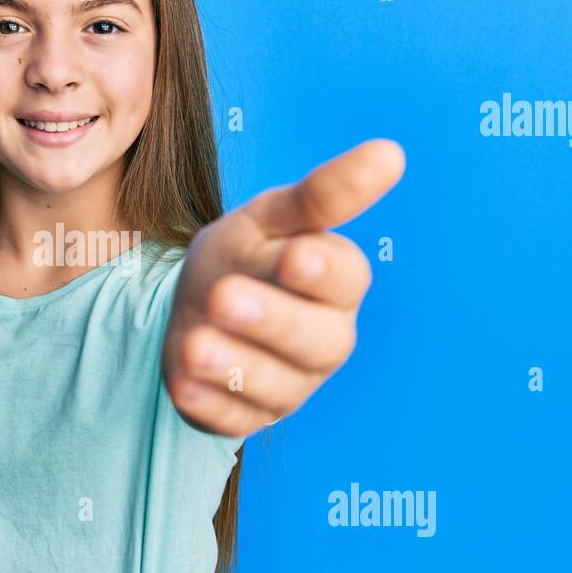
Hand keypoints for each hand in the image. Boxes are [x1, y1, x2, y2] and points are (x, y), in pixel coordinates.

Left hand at [161, 138, 405, 436]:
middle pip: (315, 340)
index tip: (293, 256)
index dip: (322, 272)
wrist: (196, 303)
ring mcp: (290, 384)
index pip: (345, 281)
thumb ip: (323, 195)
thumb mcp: (270, 217)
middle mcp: (324, 340)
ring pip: (274, 386)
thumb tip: (389, 154)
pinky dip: (208, 404)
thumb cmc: (245, 254)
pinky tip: (182, 384)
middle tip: (226, 297)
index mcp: (337, 285)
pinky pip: (233, 419)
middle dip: (270, 320)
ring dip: (233, 366)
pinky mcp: (249, 416)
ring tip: (192, 344)